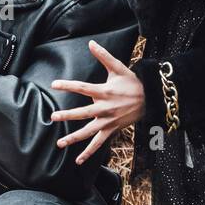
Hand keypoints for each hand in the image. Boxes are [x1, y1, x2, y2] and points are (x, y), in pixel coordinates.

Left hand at [50, 40, 144, 164]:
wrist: (151, 99)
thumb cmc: (133, 82)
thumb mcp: (119, 68)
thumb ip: (103, 56)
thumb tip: (91, 43)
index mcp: (105, 92)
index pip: (83, 87)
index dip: (68, 85)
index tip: (54, 84)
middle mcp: (105, 108)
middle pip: (83, 113)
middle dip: (67, 115)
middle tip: (53, 117)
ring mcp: (109, 121)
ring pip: (89, 132)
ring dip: (74, 138)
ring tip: (59, 143)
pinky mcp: (112, 130)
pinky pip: (99, 143)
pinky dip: (89, 152)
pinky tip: (78, 161)